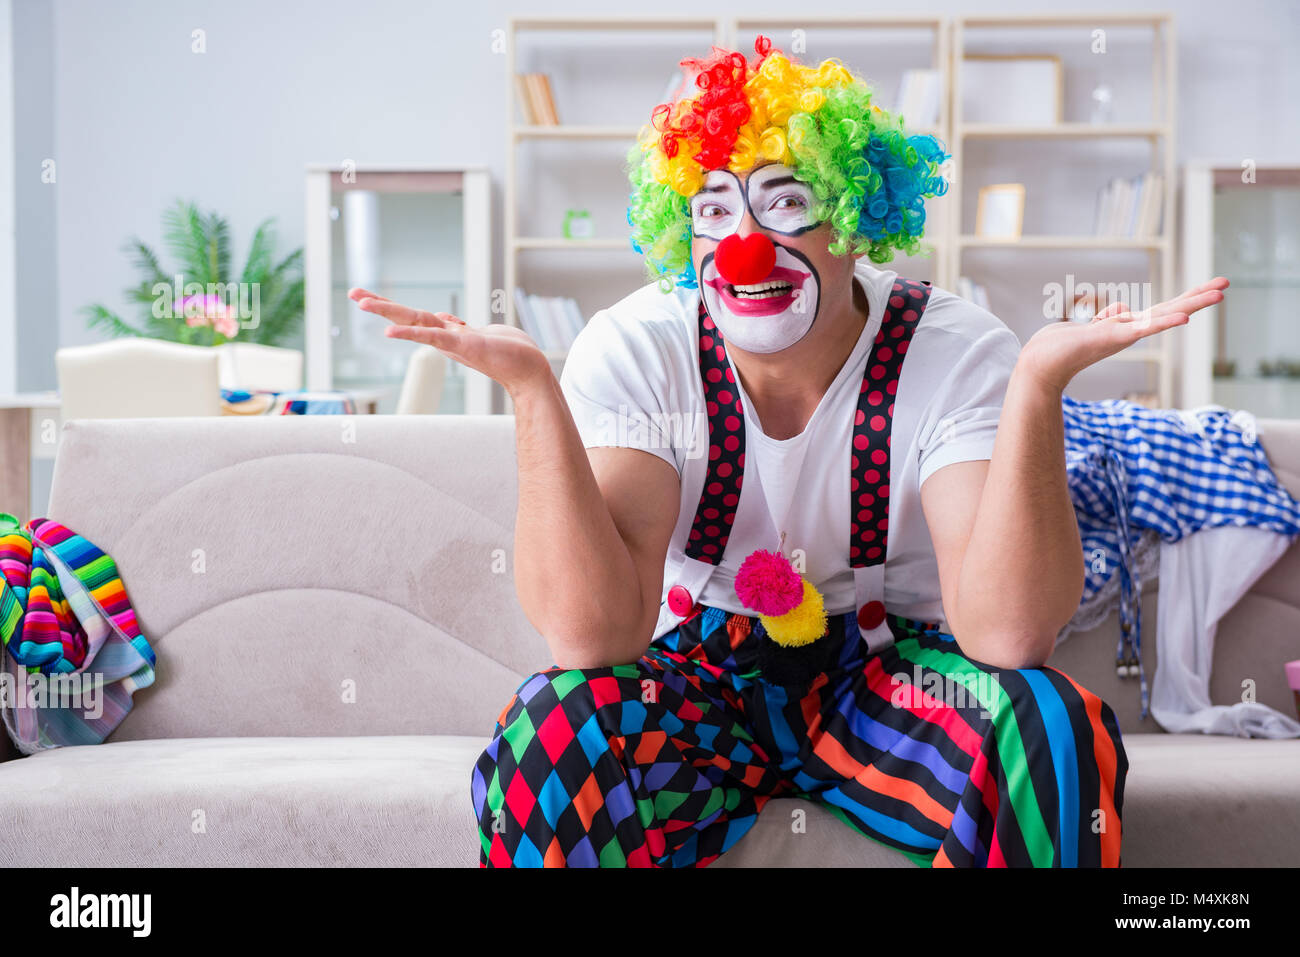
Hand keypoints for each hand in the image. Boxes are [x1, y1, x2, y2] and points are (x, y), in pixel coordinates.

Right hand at [349, 288, 553, 397]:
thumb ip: (459, 328)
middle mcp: (446, 337)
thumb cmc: (510, 353)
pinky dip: (411, 334)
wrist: (530, 372)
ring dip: (388, 313)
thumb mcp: (480, 333)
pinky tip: (389, 331)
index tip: (366, 298)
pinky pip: (433, 338)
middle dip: (380, 306)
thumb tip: (442, 318)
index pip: (415, 316)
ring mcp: (453, 342)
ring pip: (415, 323)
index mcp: (448, 333)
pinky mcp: (465, 346)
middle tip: (352, 294)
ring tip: (361, 303)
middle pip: (408, 317)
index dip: (392, 308)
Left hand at [1017, 277, 1229, 393]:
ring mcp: (1124, 336)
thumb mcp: (1090, 325)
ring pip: (1164, 317)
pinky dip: (1163, 324)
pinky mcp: (1114, 339)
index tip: (1211, 287)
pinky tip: (1185, 318)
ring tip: (1220, 293)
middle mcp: (1130, 332)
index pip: (1163, 310)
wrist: (1040, 365)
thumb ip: (1109, 317)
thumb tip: (1124, 306)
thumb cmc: (1061, 347)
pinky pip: (1143, 329)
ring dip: (1193, 304)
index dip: (1186, 298)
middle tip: (1227, 284)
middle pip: (1171, 310)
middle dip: (1198, 297)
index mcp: (1126, 328)